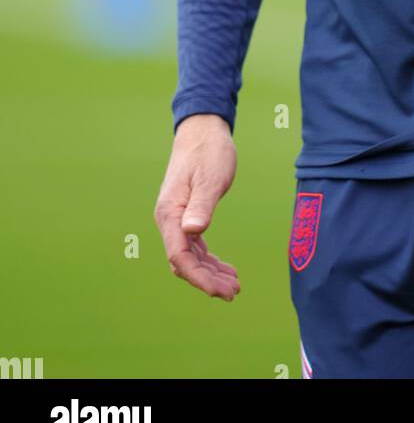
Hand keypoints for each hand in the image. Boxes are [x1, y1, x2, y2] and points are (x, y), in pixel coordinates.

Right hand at [154, 114, 240, 299]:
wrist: (203, 130)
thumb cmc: (208, 150)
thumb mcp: (210, 177)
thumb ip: (201, 205)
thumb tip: (192, 231)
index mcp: (169, 213)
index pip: (179, 256)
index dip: (198, 277)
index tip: (219, 291)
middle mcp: (169, 219)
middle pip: (184, 262)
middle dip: (207, 280)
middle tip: (234, 292)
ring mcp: (177, 219)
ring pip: (190, 257)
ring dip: (210, 273)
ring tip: (234, 286)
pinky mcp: (187, 216)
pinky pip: (195, 246)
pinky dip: (209, 260)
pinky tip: (226, 269)